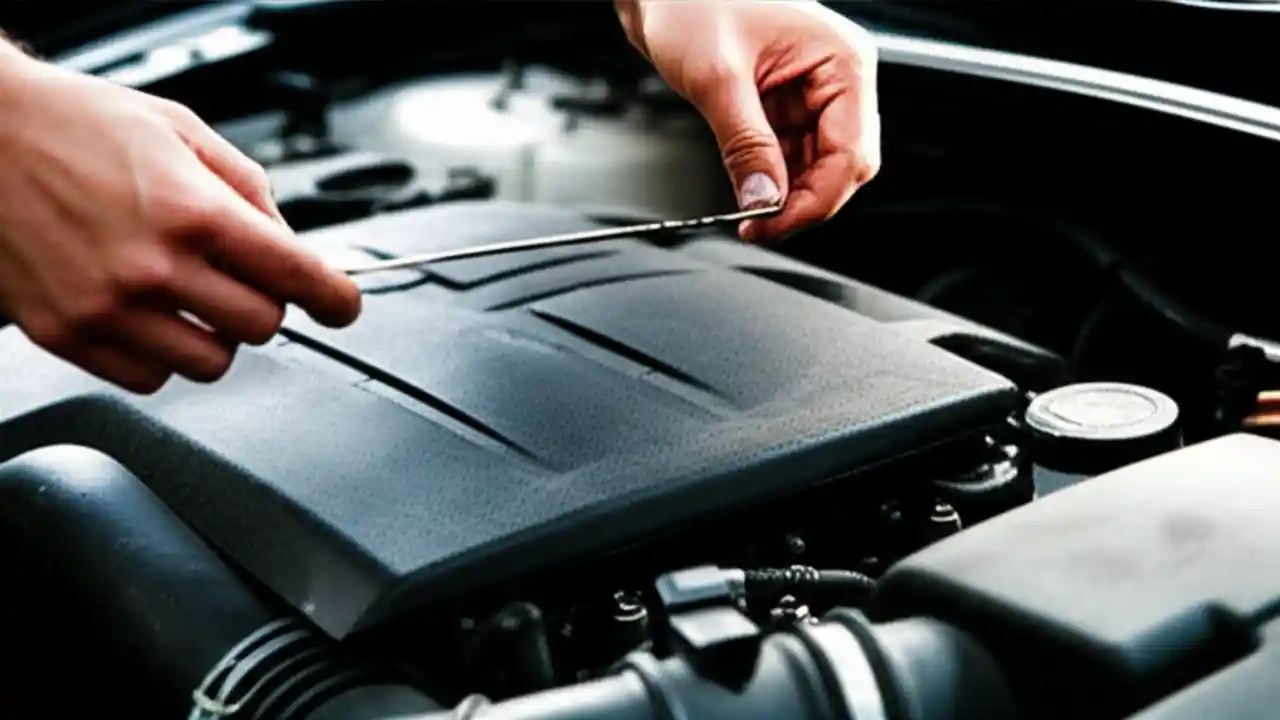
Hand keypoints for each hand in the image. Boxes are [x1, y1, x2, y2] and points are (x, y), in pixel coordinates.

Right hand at [0, 48, 360, 392]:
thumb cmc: (74, 124)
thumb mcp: (181, 131)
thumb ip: (247, 189)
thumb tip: (290, 242)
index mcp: (193, 212)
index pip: (297, 276)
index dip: (337, 298)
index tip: (344, 306)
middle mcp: (153, 267)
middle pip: (263, 327)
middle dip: (267, 304)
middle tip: (245, 281)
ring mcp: (108, 309)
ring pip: (212, 364)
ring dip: (217, 337)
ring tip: (191, 299)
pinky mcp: (68, 336)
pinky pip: (150, 378)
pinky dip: (163, 355)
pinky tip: (149, 316)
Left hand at [617, 0, 880, 241]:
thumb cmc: (693, 0)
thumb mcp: (717, 77)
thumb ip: (745, 145)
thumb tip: (762, 202)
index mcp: (842, 62)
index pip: (850, 155)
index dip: (813, 201)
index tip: (771, 226)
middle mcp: (837, 78)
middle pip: (844, 167)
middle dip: (804, 202)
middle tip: (759, 226)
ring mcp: (813, 92)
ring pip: (820, 167)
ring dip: (788, 194)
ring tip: (749, 212)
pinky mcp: (786, 104)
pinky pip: (793, 156)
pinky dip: (774, 178)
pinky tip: (749, 189)